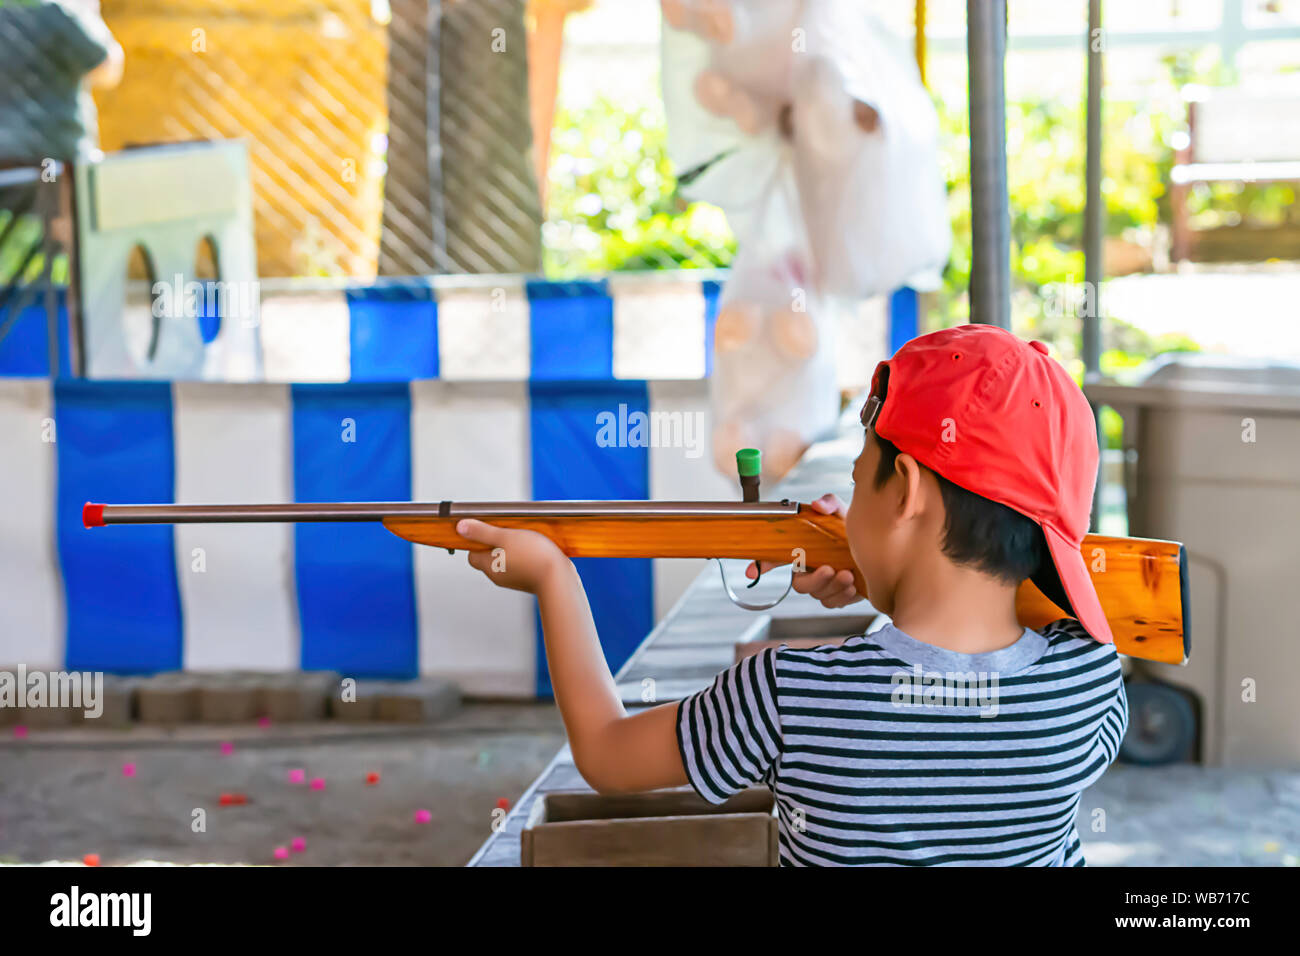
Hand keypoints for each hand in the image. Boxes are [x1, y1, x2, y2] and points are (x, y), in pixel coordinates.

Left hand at [455, 519, 571, 593]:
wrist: (560, 579)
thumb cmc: (534, 557)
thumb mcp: (506, 537)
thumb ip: (482, 532)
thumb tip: (460, 527)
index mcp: (489, 565)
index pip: (472, 553)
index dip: (478, 540)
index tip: (489, 530)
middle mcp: (498, 575)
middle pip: (489, 556)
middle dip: (498, 543)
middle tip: (511, 532)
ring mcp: (513, 580)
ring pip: (506, 560)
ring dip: (513, 548)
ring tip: (527, 539)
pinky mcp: (528, 580)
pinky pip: (520, 565)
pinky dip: (525, 556)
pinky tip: (537, 549)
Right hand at [745, 492, 862, 608]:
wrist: (877, 549)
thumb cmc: (852, 531)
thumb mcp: (841, 512)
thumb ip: (829, 503)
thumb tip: (818, 505)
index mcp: (803, 550)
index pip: (775, 558)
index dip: (761, 566)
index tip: (750, 573)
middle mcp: (809, 569)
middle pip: (799, 584)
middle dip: (816, 580)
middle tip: (831, 569)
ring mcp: (822, 585)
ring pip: (818, 596)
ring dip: (834, 587)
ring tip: (849, 575)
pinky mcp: (836, 596)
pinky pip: (833, 604)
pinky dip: (843, 596)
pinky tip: (853, 586)